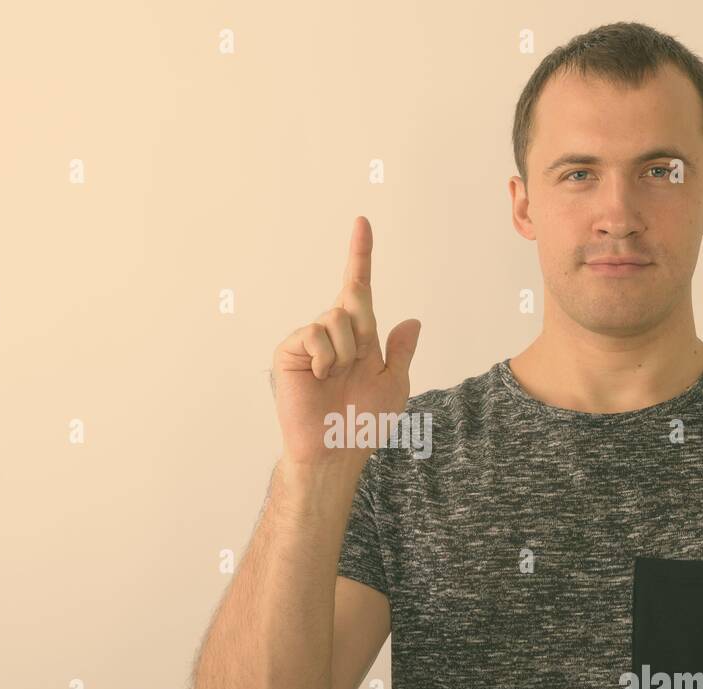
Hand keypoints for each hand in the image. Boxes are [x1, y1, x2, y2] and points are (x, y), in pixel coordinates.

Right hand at [271, 215, 420, 468]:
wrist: (335, 451)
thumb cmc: (362, 424)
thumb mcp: (394, 385)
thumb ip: (401, 352)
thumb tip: (412, 321)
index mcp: (359, 339)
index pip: (359, 289)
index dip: (360, 255)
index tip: (362, 223)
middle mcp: (333, 334)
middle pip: (353, 300)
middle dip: (360, 332)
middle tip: (352, 368)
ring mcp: (310, 341)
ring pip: (335, 317)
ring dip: (345, 351)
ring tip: (335, 378)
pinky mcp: (290, 351)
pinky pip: (314, 333)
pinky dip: (325, 357)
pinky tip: (320, 377)